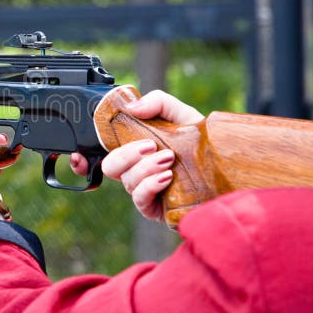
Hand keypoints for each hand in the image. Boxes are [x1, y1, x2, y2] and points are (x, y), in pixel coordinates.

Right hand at [70, 90, 203, 220]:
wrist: (233, 173)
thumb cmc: (207, 147)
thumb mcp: (184, 115)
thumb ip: (158, 103)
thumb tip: (132, 107)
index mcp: (137, 151)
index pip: (103, 155)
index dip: (82, 160)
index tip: (79, 154)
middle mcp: (137, 172)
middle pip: (110, 167)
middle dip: (125, 154)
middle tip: (149, 145)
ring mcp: (146, 192)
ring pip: (126, 181)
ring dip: (145, 167)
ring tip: (168, 158)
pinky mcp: (157, 209)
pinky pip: (140, 199)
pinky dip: (149, 184)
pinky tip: (166, 176)